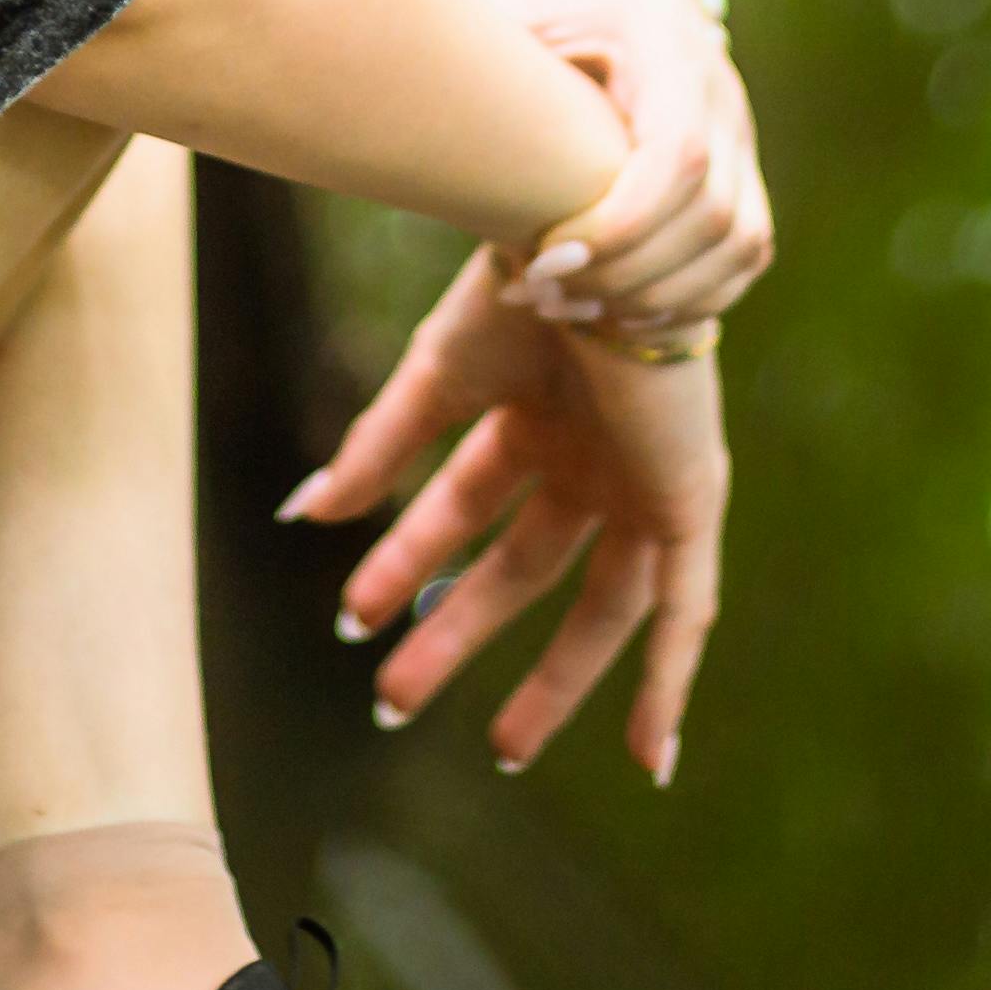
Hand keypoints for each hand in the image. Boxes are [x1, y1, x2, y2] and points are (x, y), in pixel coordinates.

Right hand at [280, 244, 728, 782]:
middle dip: (459, 631)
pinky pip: (688, 607)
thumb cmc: (518, 287)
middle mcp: (590, 454)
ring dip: (552, 675)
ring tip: (500, 746)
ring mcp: (642, 480)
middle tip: (393, 697)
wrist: (594, 237)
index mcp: (533, 414)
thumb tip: (301, 516)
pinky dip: (671, 677)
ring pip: (597, 603)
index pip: (463, 512)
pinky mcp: (689, 498)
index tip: (355, 616)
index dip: (409, 565)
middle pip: (523, 570)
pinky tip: (650, 752)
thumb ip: (374, 451)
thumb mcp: (437, 380)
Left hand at [476, 0, 771, 335]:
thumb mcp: (510, 12)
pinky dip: (690, 295)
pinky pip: (744, 250)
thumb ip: (486, 75)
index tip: (544, 255)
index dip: (623, 223)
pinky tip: (616, 309)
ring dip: (659, 295)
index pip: (680, 155)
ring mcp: (741, 130)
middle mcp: (722, 93)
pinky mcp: (741, 163)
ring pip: (740, 243)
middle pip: (715, 216)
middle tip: (540, 292)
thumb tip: (427, 147)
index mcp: (670, 49)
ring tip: (571, 306)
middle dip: (627, 274)